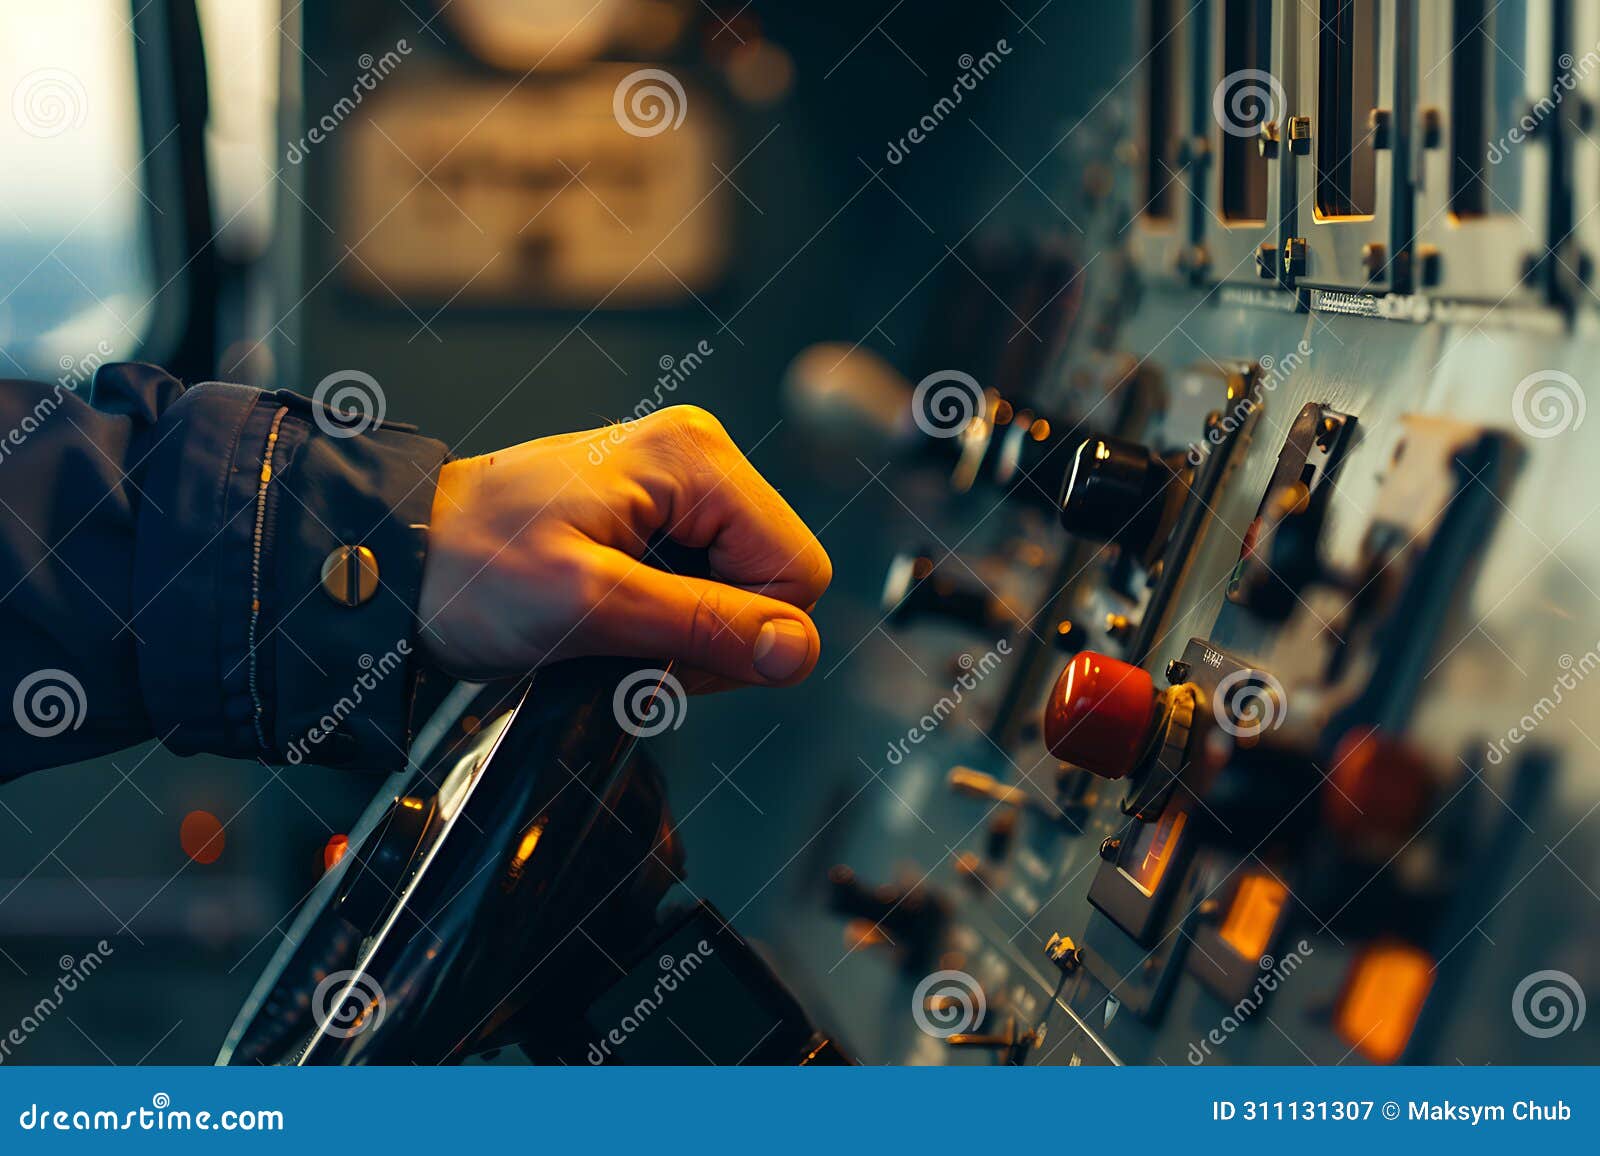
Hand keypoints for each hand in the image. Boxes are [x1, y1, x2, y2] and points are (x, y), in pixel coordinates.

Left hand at [417, 406, 831, 688]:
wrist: (403, 564)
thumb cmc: (469, 568)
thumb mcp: (589, 605)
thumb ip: (701, 624)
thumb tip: (794, 647)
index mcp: (694, 457)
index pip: (796, 570)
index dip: (744, 631)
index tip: (669, 645)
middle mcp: (696, 461)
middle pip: (774, 583)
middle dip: (713, 634)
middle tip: (633, 641)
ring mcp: (678, 491)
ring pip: (742, 596)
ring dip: (685, 637)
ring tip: (614, 633)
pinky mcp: (659, 524)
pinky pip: (706, 593)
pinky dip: (667, 627)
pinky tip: (617, 626)